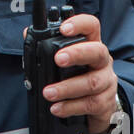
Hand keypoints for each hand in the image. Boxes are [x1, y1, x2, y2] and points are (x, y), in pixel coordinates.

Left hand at [37, 13, 118, 133]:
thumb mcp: (64, 61)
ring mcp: (106, 81)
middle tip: (58, 59)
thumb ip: (46, 48)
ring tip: (48, 93)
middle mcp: (102, 61)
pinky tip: (57, 108)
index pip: (91, 27)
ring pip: (92, 82)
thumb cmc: (75, 78)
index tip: (64, 29)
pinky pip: (90, 104)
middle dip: (77, 54)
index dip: (80, 24)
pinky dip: (71, 107)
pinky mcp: (106, 102)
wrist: (94, 109)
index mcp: (91, 45)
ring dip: (67, 88)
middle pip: (97, 51)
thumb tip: (27, 34)